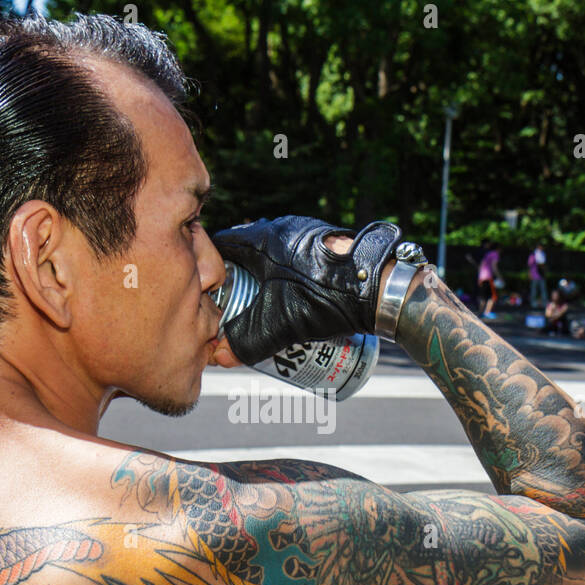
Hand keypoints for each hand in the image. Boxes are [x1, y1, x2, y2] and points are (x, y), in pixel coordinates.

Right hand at [211, 216, 401, 364]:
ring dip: (264, 281)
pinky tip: (294, 302)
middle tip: (234, 309)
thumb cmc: (324, 297)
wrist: (378, 286)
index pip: (222, 246)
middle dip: (238, 282)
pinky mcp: (327, 245)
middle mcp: (282, 228)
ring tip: (263, 310)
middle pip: (247, 253)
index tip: (206, 295)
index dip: (210, 271)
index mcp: (263, 237)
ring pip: (272, 257)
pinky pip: (295, 261)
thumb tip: (219, 356)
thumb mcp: (279, 323)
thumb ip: (246, 341)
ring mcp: (307, 234)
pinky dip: (287, 279)